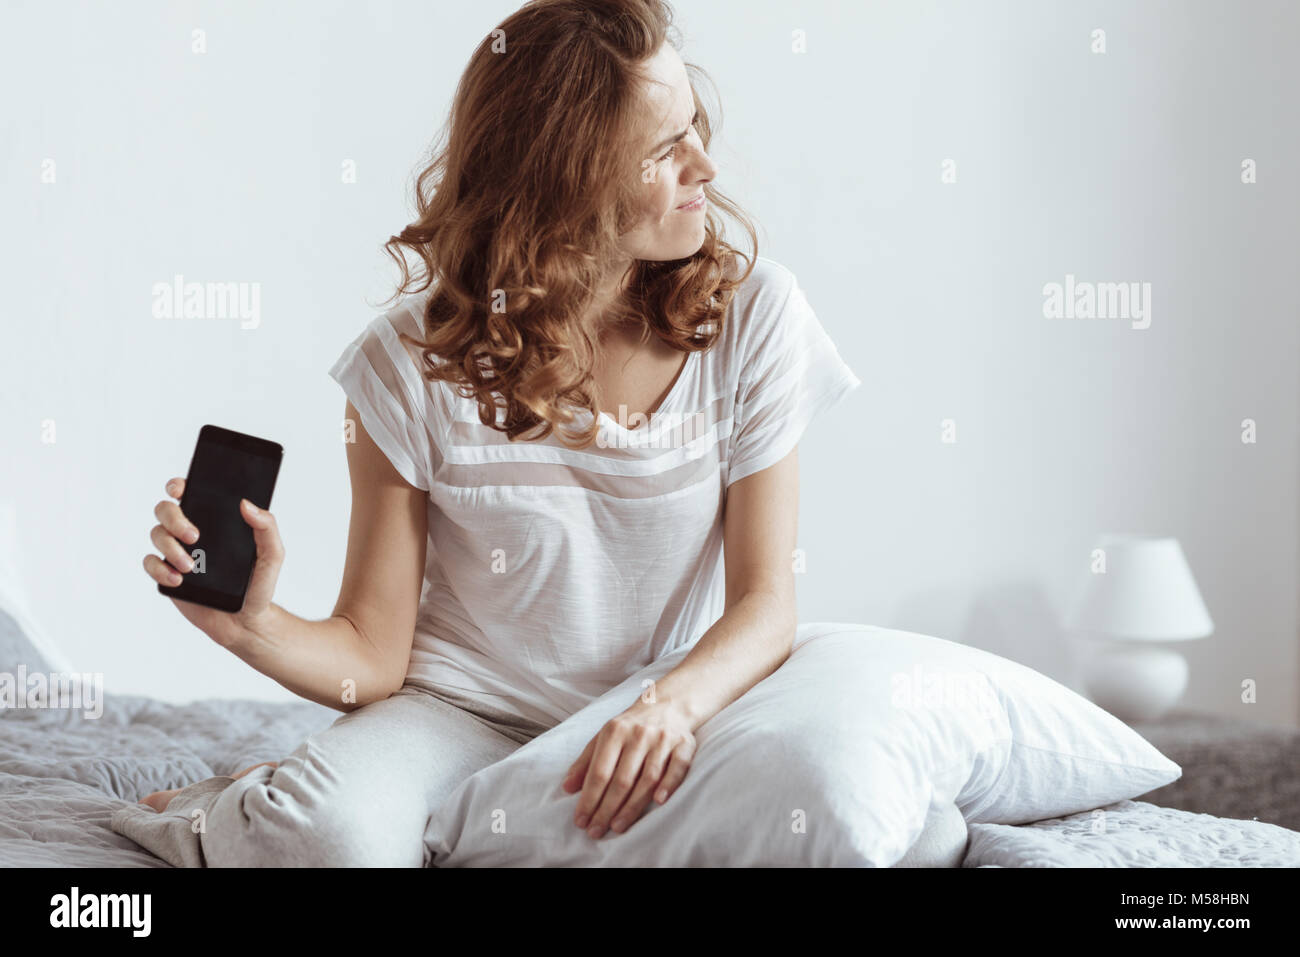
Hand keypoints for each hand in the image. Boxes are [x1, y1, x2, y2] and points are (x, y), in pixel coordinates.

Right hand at [142, 477, 284, 650]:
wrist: (246, 622)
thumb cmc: (258, 585)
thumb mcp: (272, 555)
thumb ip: (266, 528)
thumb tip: (246, 504)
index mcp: (215, 521)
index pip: (191, 493)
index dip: (179, 485)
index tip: (180, 489)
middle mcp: (192, 533)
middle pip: (166, 509)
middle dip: (174, 518)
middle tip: (195, 536)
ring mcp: (177, 553)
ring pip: (156, 534)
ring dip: (170, 547)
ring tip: (191, 567)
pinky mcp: (167, 575)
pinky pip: (150, 563)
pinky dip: (160, 569)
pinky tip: (179, 580)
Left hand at [562, 696, 696, 838]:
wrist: (666, 705)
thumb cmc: (629, 727)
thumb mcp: (603, 737)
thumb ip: (585, 762)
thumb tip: (567, 788)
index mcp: (615, 731)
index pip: (600, 771)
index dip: (589, 798)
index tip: (580, 820)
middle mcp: (639, 734)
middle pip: (622, 779)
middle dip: (606, 809)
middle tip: (596, 831)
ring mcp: (663, 739)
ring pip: (647, 778)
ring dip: (632, 806)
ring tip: (618, 826)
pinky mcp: (684, 744)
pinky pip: (678, 767)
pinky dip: (669, 784)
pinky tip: (658, 802)